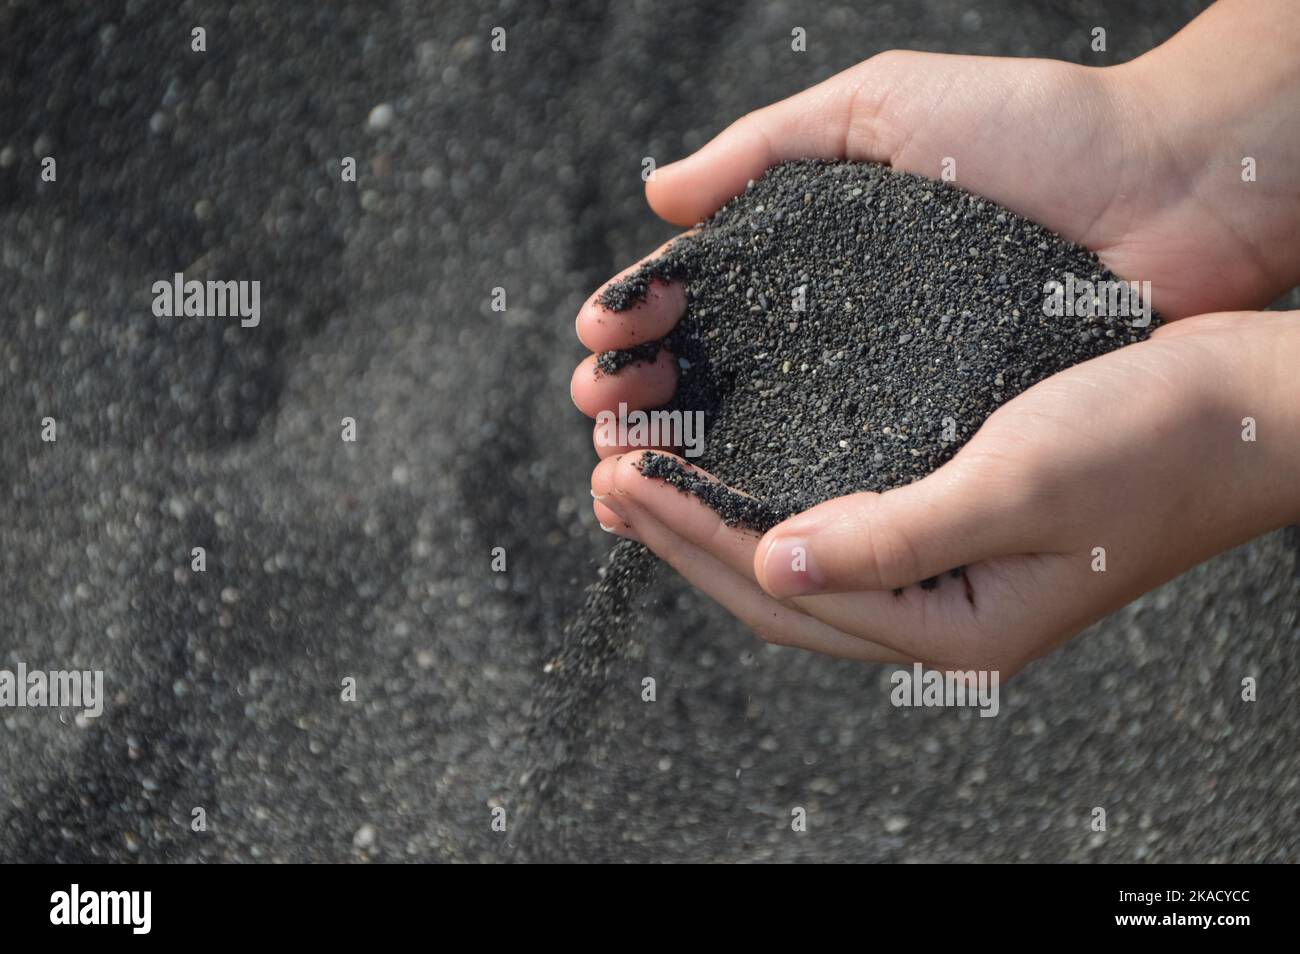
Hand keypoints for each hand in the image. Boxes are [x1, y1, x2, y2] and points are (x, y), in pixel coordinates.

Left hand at [587, 312, 1299, 675]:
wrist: (1242, 407)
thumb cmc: (1147, 440)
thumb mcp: (1014, 485)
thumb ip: (891, 537)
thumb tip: (770, 563)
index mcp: (954, 625)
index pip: (786, 591)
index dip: (693, 537)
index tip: (620, 480)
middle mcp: (942, 614)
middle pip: (779, 589)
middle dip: (685, 539)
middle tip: (604, 481)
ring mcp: (949, 578)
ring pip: (800, 563)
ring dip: (718, 525)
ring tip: (645, 483)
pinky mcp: (956, 530)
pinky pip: (839, 531)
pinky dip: (774, 507)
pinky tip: (741, 480)